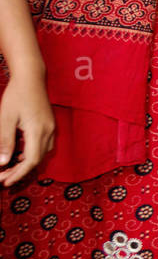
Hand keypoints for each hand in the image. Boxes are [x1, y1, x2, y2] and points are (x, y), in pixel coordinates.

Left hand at [0, 69, 54, 186]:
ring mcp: (51, 127)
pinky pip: (44, 145)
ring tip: (10, 168)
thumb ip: (5, 141)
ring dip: (27, 164)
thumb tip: (2, 162)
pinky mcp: (50, 124)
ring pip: (42, 153)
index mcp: (38, 131)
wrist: (31, 77)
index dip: (18, 174)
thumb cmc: (16, 94)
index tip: (5, 182)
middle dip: (20, 171)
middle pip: (37, 159)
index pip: (30, 160)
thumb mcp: (5, 118)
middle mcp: (48, 131)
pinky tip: (20, 154)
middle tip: (2, 177)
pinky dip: (32, 154)